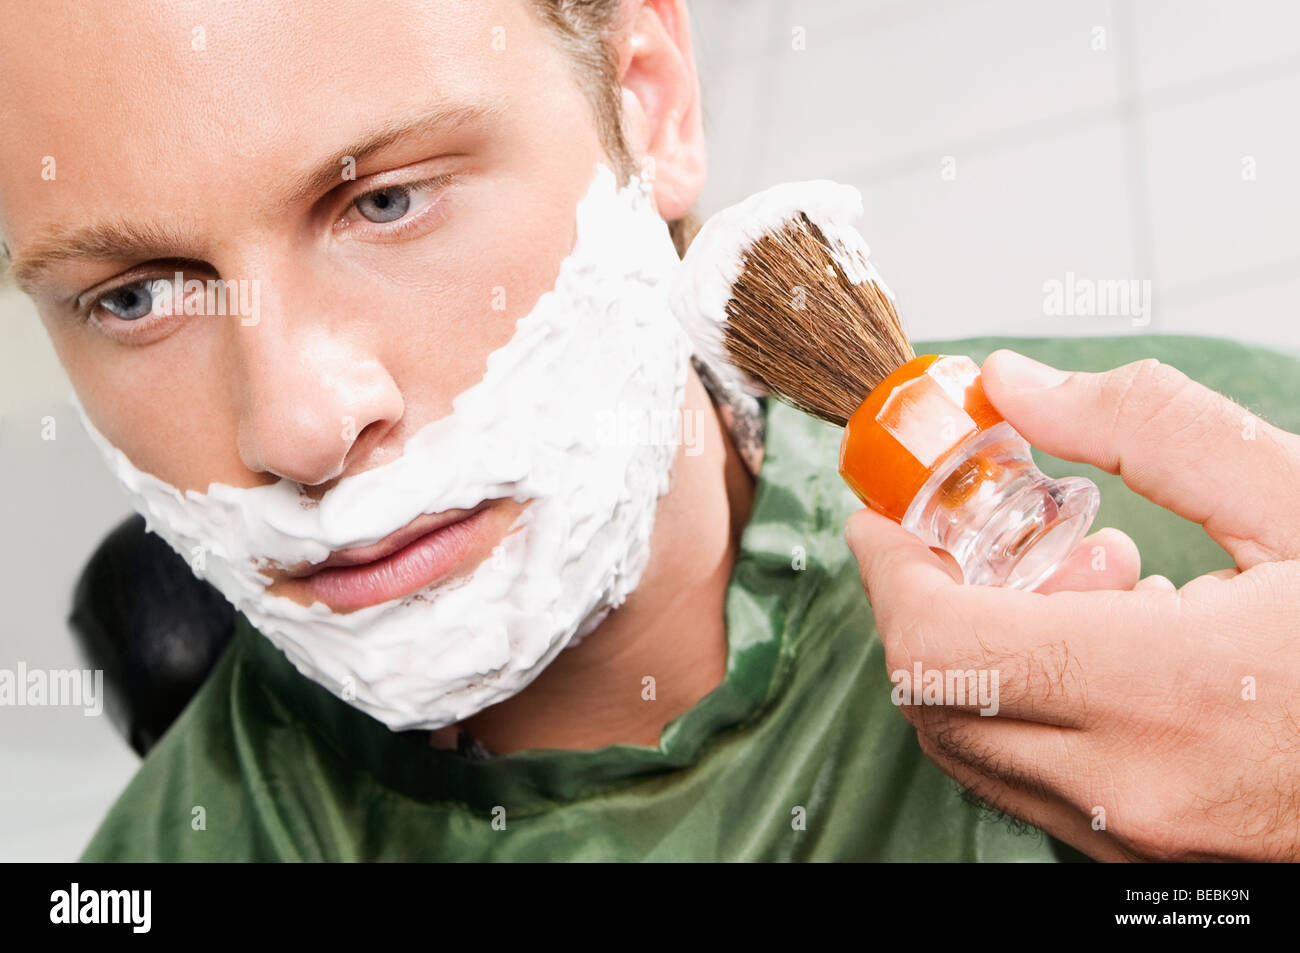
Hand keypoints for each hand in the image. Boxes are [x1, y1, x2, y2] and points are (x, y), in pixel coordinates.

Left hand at [846, 350, 1299, 860]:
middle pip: (933, 698)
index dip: (888, 570)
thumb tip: (1013, 384)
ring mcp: (1138, 837)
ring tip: (1078, 580)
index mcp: (1167, 692)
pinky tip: (1110, 641)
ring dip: (977, 651)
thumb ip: (1146, 427)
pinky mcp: (1147, 854)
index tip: (886, 514)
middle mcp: (1134, 785)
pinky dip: (1022, 702)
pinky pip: (1025, 775)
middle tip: (970, 532)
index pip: (940, 646)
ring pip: (970, 743)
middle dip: (924, 601)